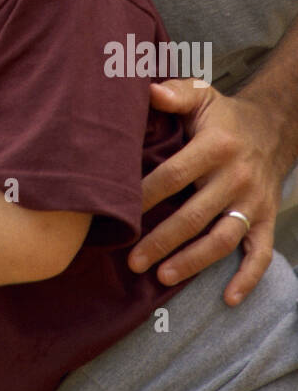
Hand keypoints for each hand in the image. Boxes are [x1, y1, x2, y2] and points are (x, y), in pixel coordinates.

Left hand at [130, 80, 281, 303]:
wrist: (272, 129)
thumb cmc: (223, 116)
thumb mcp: (201, 96)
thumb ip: (174, 93)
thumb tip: (148, 91)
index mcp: (215, 147)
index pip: (174, 175)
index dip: (146, 195)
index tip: (118, 212)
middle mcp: (236, 177)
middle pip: (194, 215)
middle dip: (162, 241)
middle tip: (132, 260)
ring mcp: (253, 202)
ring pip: (222, 239)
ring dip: (193, 262)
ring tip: (162, 276)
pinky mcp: (265, 219)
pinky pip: (260, 254)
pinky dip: (248, 278)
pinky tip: (229, 299)